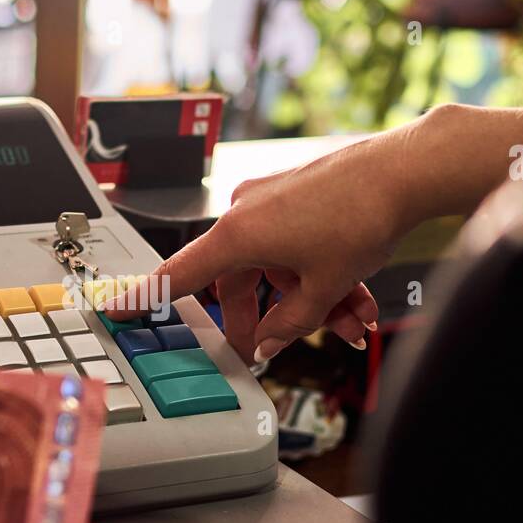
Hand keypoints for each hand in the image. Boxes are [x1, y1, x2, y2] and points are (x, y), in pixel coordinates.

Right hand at [102, 105, 522, 363]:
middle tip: (271, 350)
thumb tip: (268, 343)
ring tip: (352, 325)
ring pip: (279, 269)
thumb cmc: (361, 217)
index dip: (147, 299)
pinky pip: (298, 249)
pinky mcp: (297, 199)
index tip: (118, 311)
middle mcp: (247, 214)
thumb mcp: (322, 289)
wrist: (405, 172)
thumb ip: (289, 325)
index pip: (179, 276)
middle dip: (267, 320)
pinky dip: (323, 277)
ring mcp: (272, 204)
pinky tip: (359, 302)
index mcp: (239, 235)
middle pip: (239, 282)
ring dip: (313, 303)